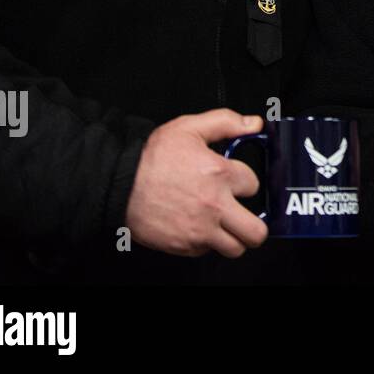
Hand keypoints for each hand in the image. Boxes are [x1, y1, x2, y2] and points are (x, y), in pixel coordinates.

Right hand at [124, 109, 268, 257]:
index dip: (245, 182)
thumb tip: (254, 124)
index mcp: (219, 174)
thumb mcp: (189, 128)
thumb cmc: (150, 159)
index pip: (254, 185)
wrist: (117, 184)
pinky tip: (199, 227)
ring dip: (234, 237)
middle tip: (245, 215)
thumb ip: (226, 122)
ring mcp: (199, 230)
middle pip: (255, 231)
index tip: (235, 182)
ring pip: (236, 248)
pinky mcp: (184, 246)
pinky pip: (207, 252)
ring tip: (225, 225)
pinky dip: (207, 243)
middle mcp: (214, 206)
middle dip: (255, 224)